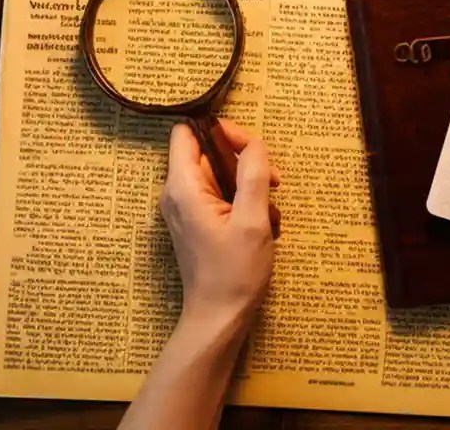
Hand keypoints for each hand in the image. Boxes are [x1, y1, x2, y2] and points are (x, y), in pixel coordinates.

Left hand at [160, 120, 278, 325]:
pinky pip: (219, 195)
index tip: (251, 150)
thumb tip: (255, 143)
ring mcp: (185, 208)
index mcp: (183, 187)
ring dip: (248, 185)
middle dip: (244, 162)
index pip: (188, 131)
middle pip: (208, 151)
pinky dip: (242, 202)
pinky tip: (260, 224)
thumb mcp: (252, 221)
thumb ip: (253, 175)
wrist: (218, 318)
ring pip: (219, 174)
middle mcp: (177, 193)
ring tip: (268, 212)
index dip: (221, 131)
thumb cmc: (234, 274)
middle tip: (272, 184)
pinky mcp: (195, 221)